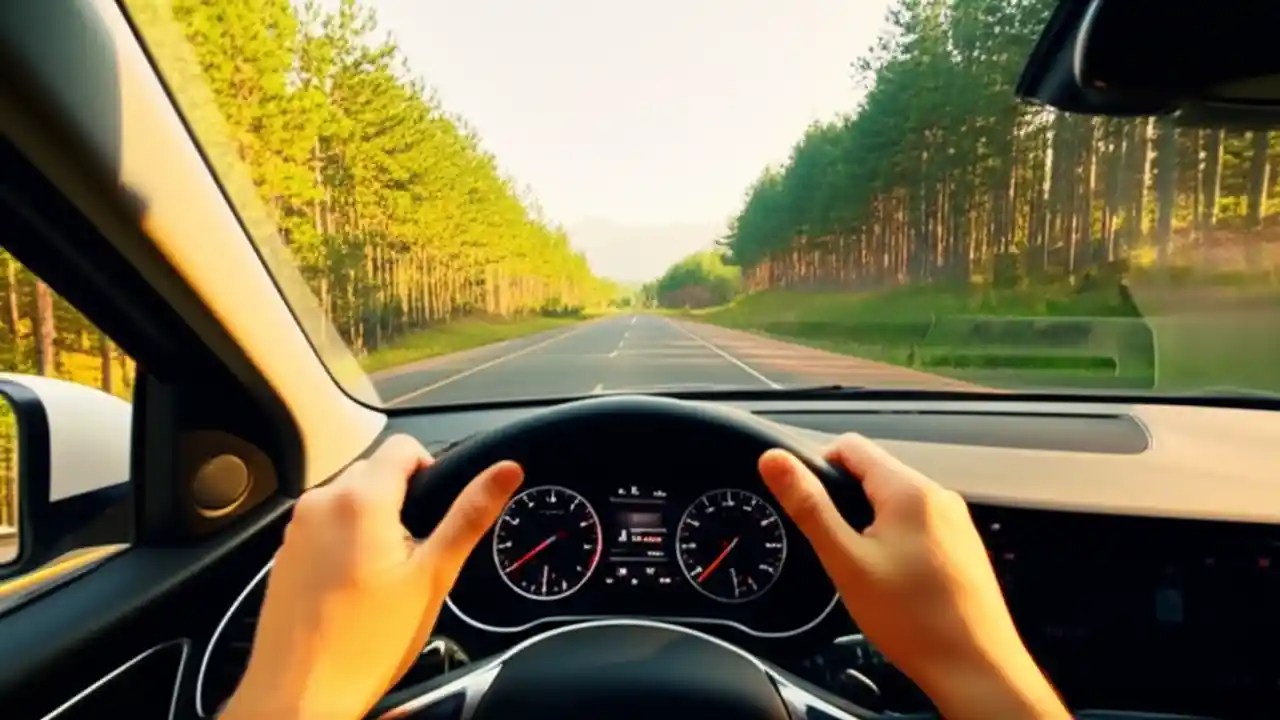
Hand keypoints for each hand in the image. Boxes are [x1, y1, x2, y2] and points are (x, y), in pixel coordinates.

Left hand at [221, 435, 522, 719]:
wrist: (301, 695)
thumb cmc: (365, 644)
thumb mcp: (433, 576)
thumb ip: (469, 516)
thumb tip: (506, 472)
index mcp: (360, 498)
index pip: (405, 446)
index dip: (432, 472)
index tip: (437, 514)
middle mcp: (321, 502)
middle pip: (376, 472)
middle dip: (402, 502)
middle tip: (414, 556)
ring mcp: (297, 527)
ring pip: (349, 500)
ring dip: (372, 523)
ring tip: (382, 578)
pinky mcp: (284, 553)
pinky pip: (325, 527)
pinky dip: (345, 543)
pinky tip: (354, 589)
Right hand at [759, 434, 1068, 719]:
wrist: (975, 669)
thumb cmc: (912, 620)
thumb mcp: (847, 562)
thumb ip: (809, 507)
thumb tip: (774, 460)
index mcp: (908, 490)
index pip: (851, 446)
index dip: (818, 466)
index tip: (808, 505)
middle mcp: (938, 495)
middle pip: (875, 472)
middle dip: (846, 500)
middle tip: (835, 547)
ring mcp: (956, 520)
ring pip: (896, 500)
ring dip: (871, 522)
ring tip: (864, 569)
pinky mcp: (963, 545)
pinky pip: (918, 524)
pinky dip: (896, 539)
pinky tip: (894, 580)